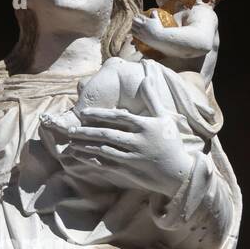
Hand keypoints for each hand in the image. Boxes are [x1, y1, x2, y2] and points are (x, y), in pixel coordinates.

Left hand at [60, 77, 194, 195]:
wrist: (179, 173)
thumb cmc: (171, 142)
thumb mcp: (164, 118)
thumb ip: (152, 97)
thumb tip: (146, 76)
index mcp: (145, 126)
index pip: (118, 117)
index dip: (99, 115)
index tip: (84, 113)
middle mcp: (138, 141)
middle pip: (107, 134)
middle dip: (86, 132)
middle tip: (70, 130)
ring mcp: (133, 157)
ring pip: (104, 150)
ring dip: (86, 146)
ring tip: (71, 142)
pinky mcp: (130, 170)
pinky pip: (107, 164)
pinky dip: (92, 160)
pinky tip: (81, 157)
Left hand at [131, 13, 168, 45]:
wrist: (159, 38)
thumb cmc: (159, 28)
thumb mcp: (157, 20)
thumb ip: (154, 15)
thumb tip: (154, 11)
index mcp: (146, 20)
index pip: (139, 16)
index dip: (137, 15)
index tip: (137, 16)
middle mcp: (142, 25)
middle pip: (134, 20)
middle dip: (134, 20)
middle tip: (135, 21)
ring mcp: (140, 31)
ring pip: (132, 27)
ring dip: (133, 26)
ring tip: (134, 26)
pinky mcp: (140, 37)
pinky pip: (133, 33)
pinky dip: (133, 32)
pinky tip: (134, 31)